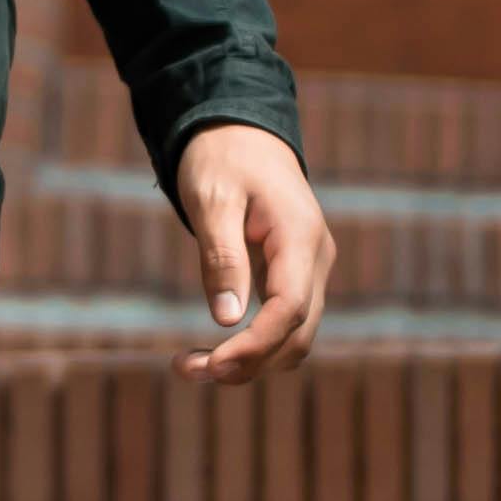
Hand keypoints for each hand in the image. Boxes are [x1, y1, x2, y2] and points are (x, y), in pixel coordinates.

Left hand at [172, 125, 334, 383]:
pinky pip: (284, 324)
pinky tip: (212, 350)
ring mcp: (311, 269)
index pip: (290, 308)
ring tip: (190, 365)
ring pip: (294, 338)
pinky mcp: (295, 276)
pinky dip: (254, 346)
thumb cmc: (222, 158)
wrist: (242, 131)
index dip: (254, 345)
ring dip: (251, 362)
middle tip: (184, 369)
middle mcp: (316, 258)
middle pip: (297, 335)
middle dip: (248, 363)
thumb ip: (222, 258)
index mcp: (300, 236)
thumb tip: (226, 320)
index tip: (211, 365)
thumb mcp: (212, 200)